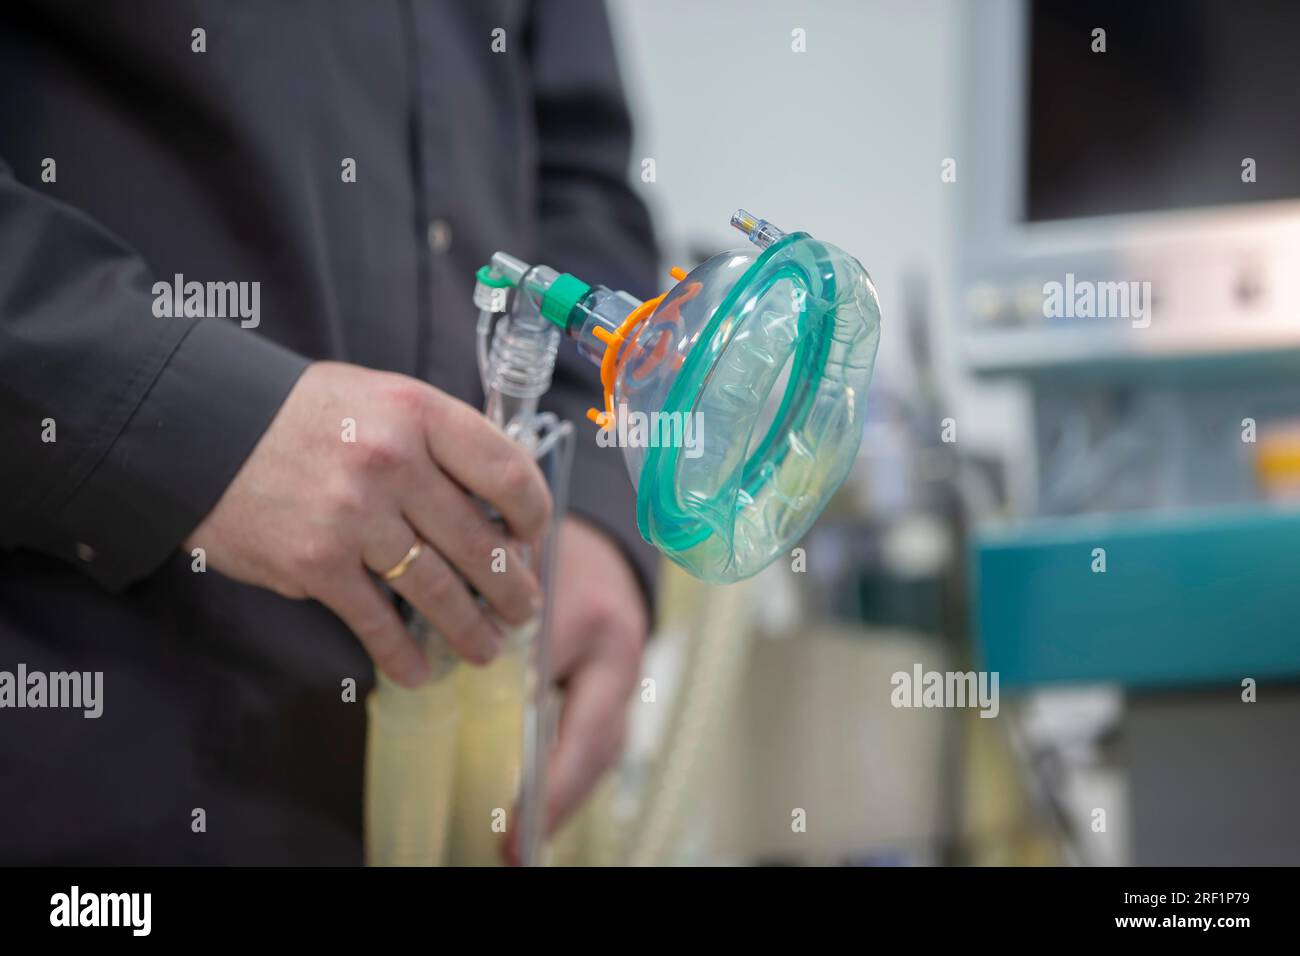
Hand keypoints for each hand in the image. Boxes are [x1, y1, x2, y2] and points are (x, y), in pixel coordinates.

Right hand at [185, 361, 551, 686]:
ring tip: (490, 648)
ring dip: (472, 629)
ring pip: (438, 590)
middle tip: (526, 608)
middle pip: (480, 542)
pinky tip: (420, 671)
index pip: (507, 472)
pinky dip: (402, 655)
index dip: (533, 513)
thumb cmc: (302, 415)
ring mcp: (354, 517)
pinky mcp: (315, 564)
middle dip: (513, 587)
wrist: (200, 429)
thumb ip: (437, 440)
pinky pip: (376, 621)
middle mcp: (393, 463)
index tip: (533, 536)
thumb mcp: (380, 399)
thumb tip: (497, 502)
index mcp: (418, 413)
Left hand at [507, 517, 648, 860]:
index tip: (519, 823)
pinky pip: (592, 732)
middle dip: (558, 802)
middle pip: (597, 746)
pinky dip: (564, 767)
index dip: (553, 780)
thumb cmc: (544, 547)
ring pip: (599, 746)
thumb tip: (446, 685)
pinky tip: (537, 797)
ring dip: (562, 793)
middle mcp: (620, 657)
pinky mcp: (611, 678)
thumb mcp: (515, 576)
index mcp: (599, 631)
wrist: (589, 527)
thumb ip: (493, 627)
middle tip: (516, 849)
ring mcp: (622, 670)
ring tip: (522, 838)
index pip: (581, 721)